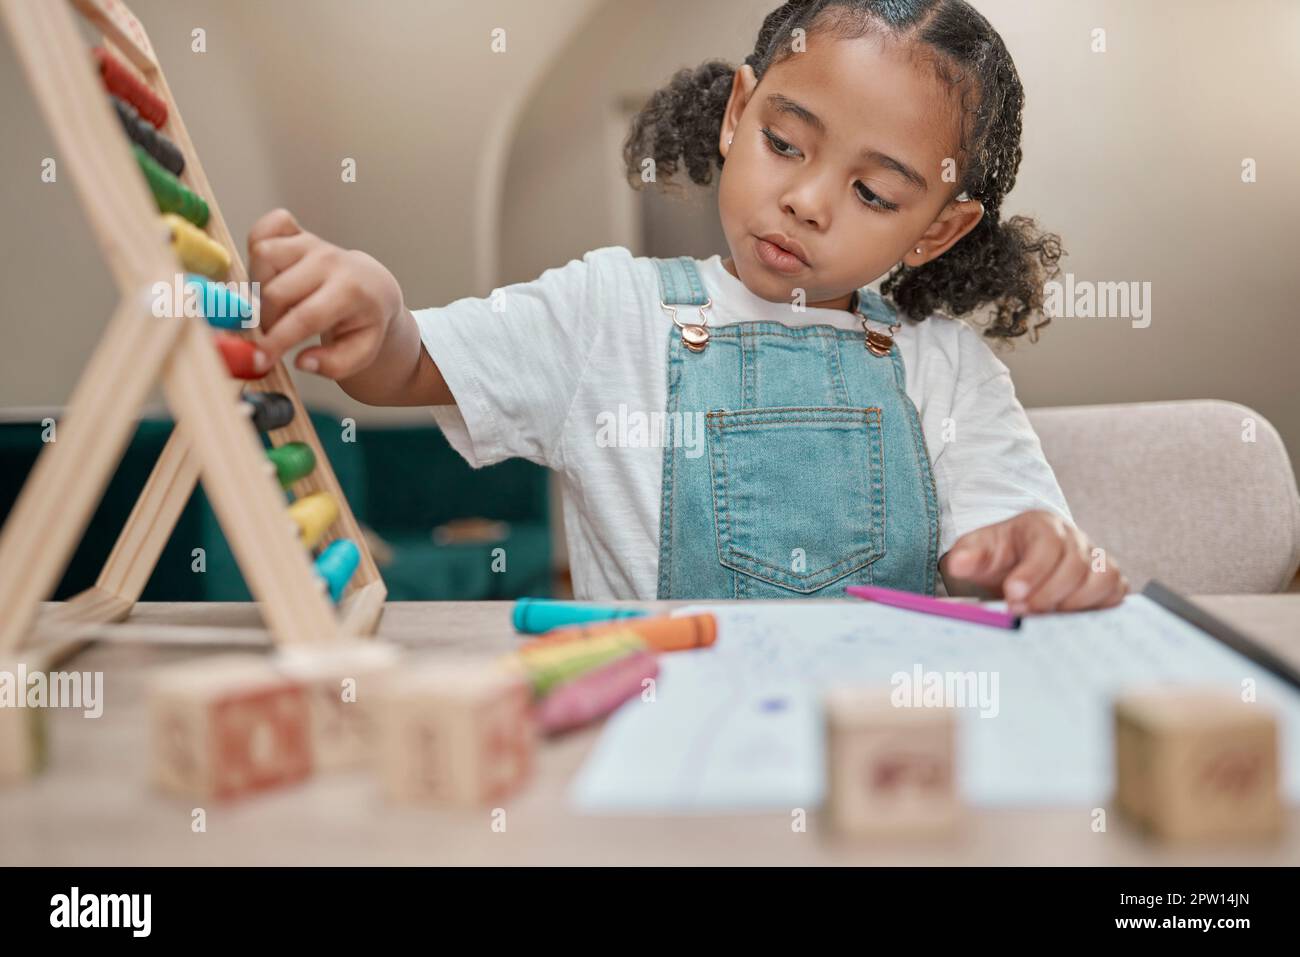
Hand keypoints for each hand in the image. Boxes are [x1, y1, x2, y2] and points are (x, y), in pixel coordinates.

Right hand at [246, 208, 403, 378]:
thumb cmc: (364, 322)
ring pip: (263, 256)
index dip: (277, 340)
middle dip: (266, 320)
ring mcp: (311, 242)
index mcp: (350, 292)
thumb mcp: (362, 352)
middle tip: (273, 334)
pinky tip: (267, 271)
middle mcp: (329, 261)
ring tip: (274, 304)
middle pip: (276, 291)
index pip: (306, 317)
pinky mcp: (296, 231)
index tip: (259, 359)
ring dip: (257, 285)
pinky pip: (266, 227)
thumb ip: (335, 364)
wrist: (373, 287)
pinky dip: (257, 244)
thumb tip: (302, 362)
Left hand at [939, 510, 1127, 613]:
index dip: (1034, 572)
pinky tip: (1069, 622)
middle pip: (1077, 564)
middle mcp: (1075, 539)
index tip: (1013, 595)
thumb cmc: (999, 557)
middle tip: (1022, 612)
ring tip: (1045, 620)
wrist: (1016, 565)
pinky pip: (1116, 594)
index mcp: (1043, 525)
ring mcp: (1095, 559)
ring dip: (1074, 604)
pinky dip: (1098, 609)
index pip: (1048, 544)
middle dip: (1049, 593)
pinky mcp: (1108, 581)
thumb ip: (967, 556)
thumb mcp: (977, 551)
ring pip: (1103, 579)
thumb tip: (959, 563)